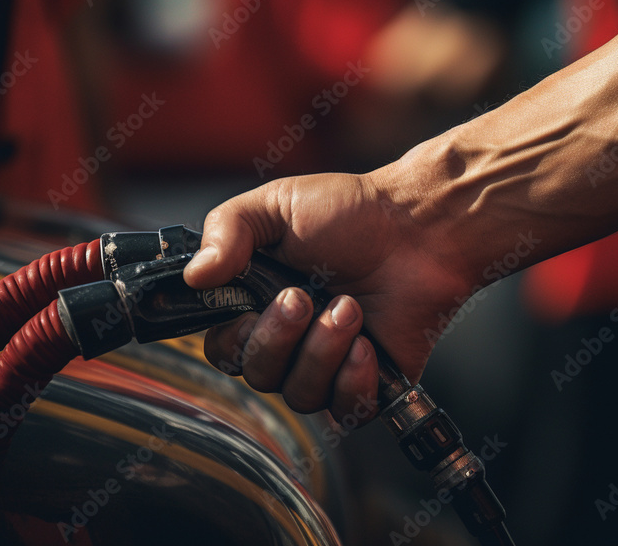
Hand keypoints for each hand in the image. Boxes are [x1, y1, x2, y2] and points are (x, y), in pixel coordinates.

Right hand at [184, 164, 477, 423]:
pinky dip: (353, 382)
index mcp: (258, 302)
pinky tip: (368, 346)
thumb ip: (227, 230)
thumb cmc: (353, 213)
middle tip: (308, 298)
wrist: (422, 228)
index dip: (233, 337)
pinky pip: (344, 412)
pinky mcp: (368, 384)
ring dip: (323, 352)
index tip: (254, 307)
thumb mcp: (277, 205)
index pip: (222, 347)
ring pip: (299, 395)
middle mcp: (289, 339)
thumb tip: (194, 274)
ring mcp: (327, 363)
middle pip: (257, 375)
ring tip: (351, 309)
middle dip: (281, 338)